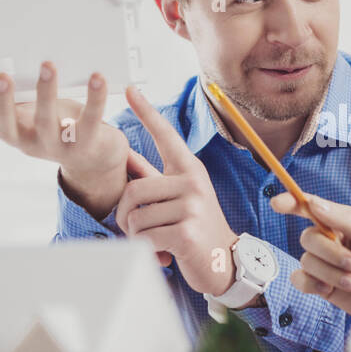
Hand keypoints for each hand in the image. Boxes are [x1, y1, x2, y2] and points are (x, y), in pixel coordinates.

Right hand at [0, 62, 127, 176]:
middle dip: (2, 102)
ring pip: (47, 123)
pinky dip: (94, 99)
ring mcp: (57, 147)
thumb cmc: (61, 123)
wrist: (97, 158)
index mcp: (15, 129)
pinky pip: (90, 121)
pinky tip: (97, 78)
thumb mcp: (39, 109)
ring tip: (47, 65)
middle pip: (7, 128)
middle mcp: (31, 142)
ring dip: (45, 93)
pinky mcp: (87, 145)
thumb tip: (16, 49)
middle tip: (1, 75)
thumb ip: (26, 90)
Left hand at [117, 85, 237, 295]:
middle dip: (125, 214)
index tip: (130, 89)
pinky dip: (147, 248)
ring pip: (136, 216)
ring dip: (136, 235)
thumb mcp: (179, 198)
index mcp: (191, 169)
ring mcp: (192, 206)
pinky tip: (164, 253)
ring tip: (155, 240)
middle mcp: (193, 182)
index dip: (147, 112)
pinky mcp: (186, 231)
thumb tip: (127, 157)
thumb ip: (154, 179)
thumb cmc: (196, 228)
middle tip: (135, 228)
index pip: (166, 136)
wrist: (225, 262)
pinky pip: (145, 236)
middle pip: (134, 189)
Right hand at [268, 192, 350, 316]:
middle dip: (330, 252)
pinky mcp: (317, 284)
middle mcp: (329, 239)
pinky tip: (329, 290)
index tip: (277, 203)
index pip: (312, 207)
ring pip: (306, 260)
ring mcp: (322, 262)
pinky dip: (313, 284)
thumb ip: (345, 220)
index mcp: (342, 222)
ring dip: (330, 272)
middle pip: (308, 237)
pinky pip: (299, 279)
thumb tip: (314, 205)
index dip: (292, 202)